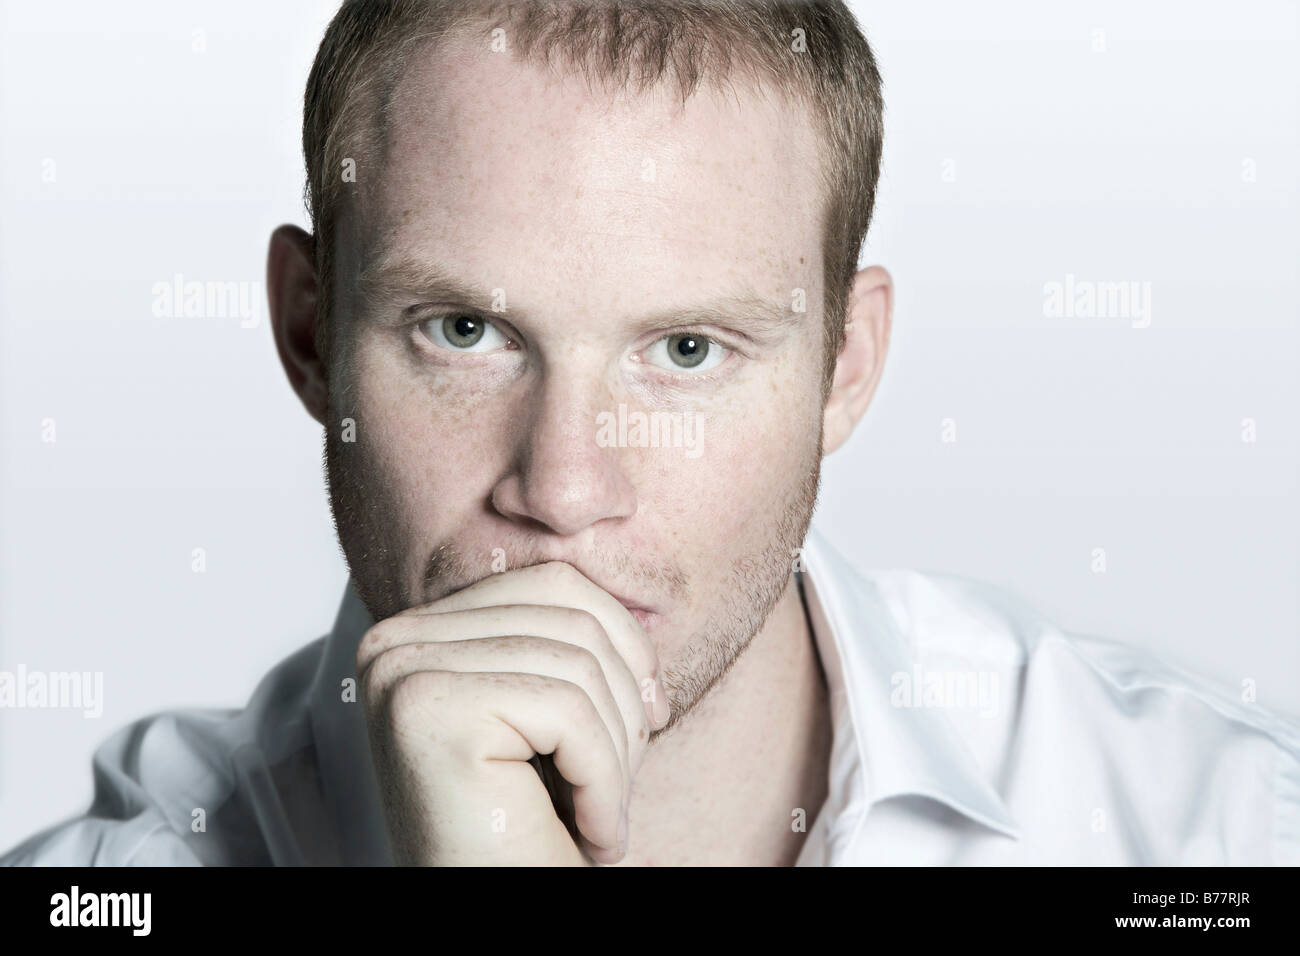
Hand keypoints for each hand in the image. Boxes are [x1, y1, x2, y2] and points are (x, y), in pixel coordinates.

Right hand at [355, 561, 669, 864]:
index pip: (556, 582)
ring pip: (577, 664)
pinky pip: (567, 709)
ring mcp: (400, 669)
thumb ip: (566, 634)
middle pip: (572, 613)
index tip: (648, 721)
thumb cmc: (528, 825)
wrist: (495, 907)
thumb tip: (628, 565)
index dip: (626, 646)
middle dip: (625, 701)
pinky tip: (593, 834)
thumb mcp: (552, 710)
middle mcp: (393, 639)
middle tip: (622, 782)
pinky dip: (605, 782)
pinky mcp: (425, 708)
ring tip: (603, 816)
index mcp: (419, 628)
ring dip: (619, 754)